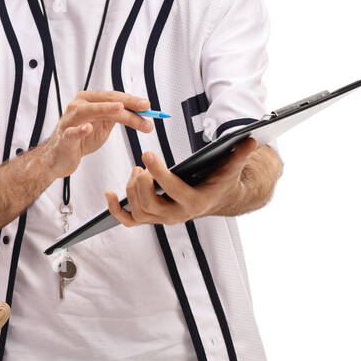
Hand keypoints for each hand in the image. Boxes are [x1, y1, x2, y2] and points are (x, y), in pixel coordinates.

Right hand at [40, 90, 154, 179]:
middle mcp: (78, 106)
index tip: (147, 105)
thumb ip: (118, 116)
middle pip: (104, 101)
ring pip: (88, 112)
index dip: (131, 99)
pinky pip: (72, 132)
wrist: (60, 157)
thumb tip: (143, 111)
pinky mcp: (64, 137)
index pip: (113, 96)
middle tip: (144, 108)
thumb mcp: (103, 125)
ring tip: (119, 109)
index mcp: (89, 100)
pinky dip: (80, 130)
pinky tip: (88, 128)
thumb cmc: (80, 138)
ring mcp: (69, 120)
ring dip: (104, 109)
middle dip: (126, 104)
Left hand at [104, 137, 257, 226]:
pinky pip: (130, 220)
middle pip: (150, 205)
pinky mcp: (152, 218)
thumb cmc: (220, 182)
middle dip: (141, 184)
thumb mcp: (231, 168)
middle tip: (140, 166)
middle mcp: (177, 215)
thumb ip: (239, 155)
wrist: (217, 199)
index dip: (158, 173)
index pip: (172, 189)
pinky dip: (117, 210)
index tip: (147, 154)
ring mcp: (163, 219)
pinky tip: (109, 195)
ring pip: (139, 212)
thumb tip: (251, 140)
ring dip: (131, 191)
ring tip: (136, 172)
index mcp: (194, 202)